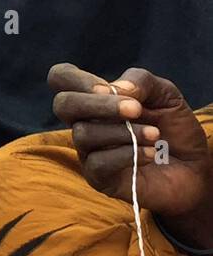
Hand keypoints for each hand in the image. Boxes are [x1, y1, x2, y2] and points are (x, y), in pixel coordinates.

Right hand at [48, 63, 212, 219]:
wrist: (195, 168)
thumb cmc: (174, 129)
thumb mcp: (166, 95)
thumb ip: (141, 81)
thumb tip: (115, 88)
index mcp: (94, 98)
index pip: (61, 77)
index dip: (77, 78)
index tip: (110, 89)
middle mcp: (84, 122)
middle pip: (63, 104)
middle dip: (98, 104)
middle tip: (135, 109)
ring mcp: (88, 150)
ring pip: (83, 134)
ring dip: (123, 132)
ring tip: (154, 134)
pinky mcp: (98, 177)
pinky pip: (98, 163)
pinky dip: (128, 154)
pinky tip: (151, 153)